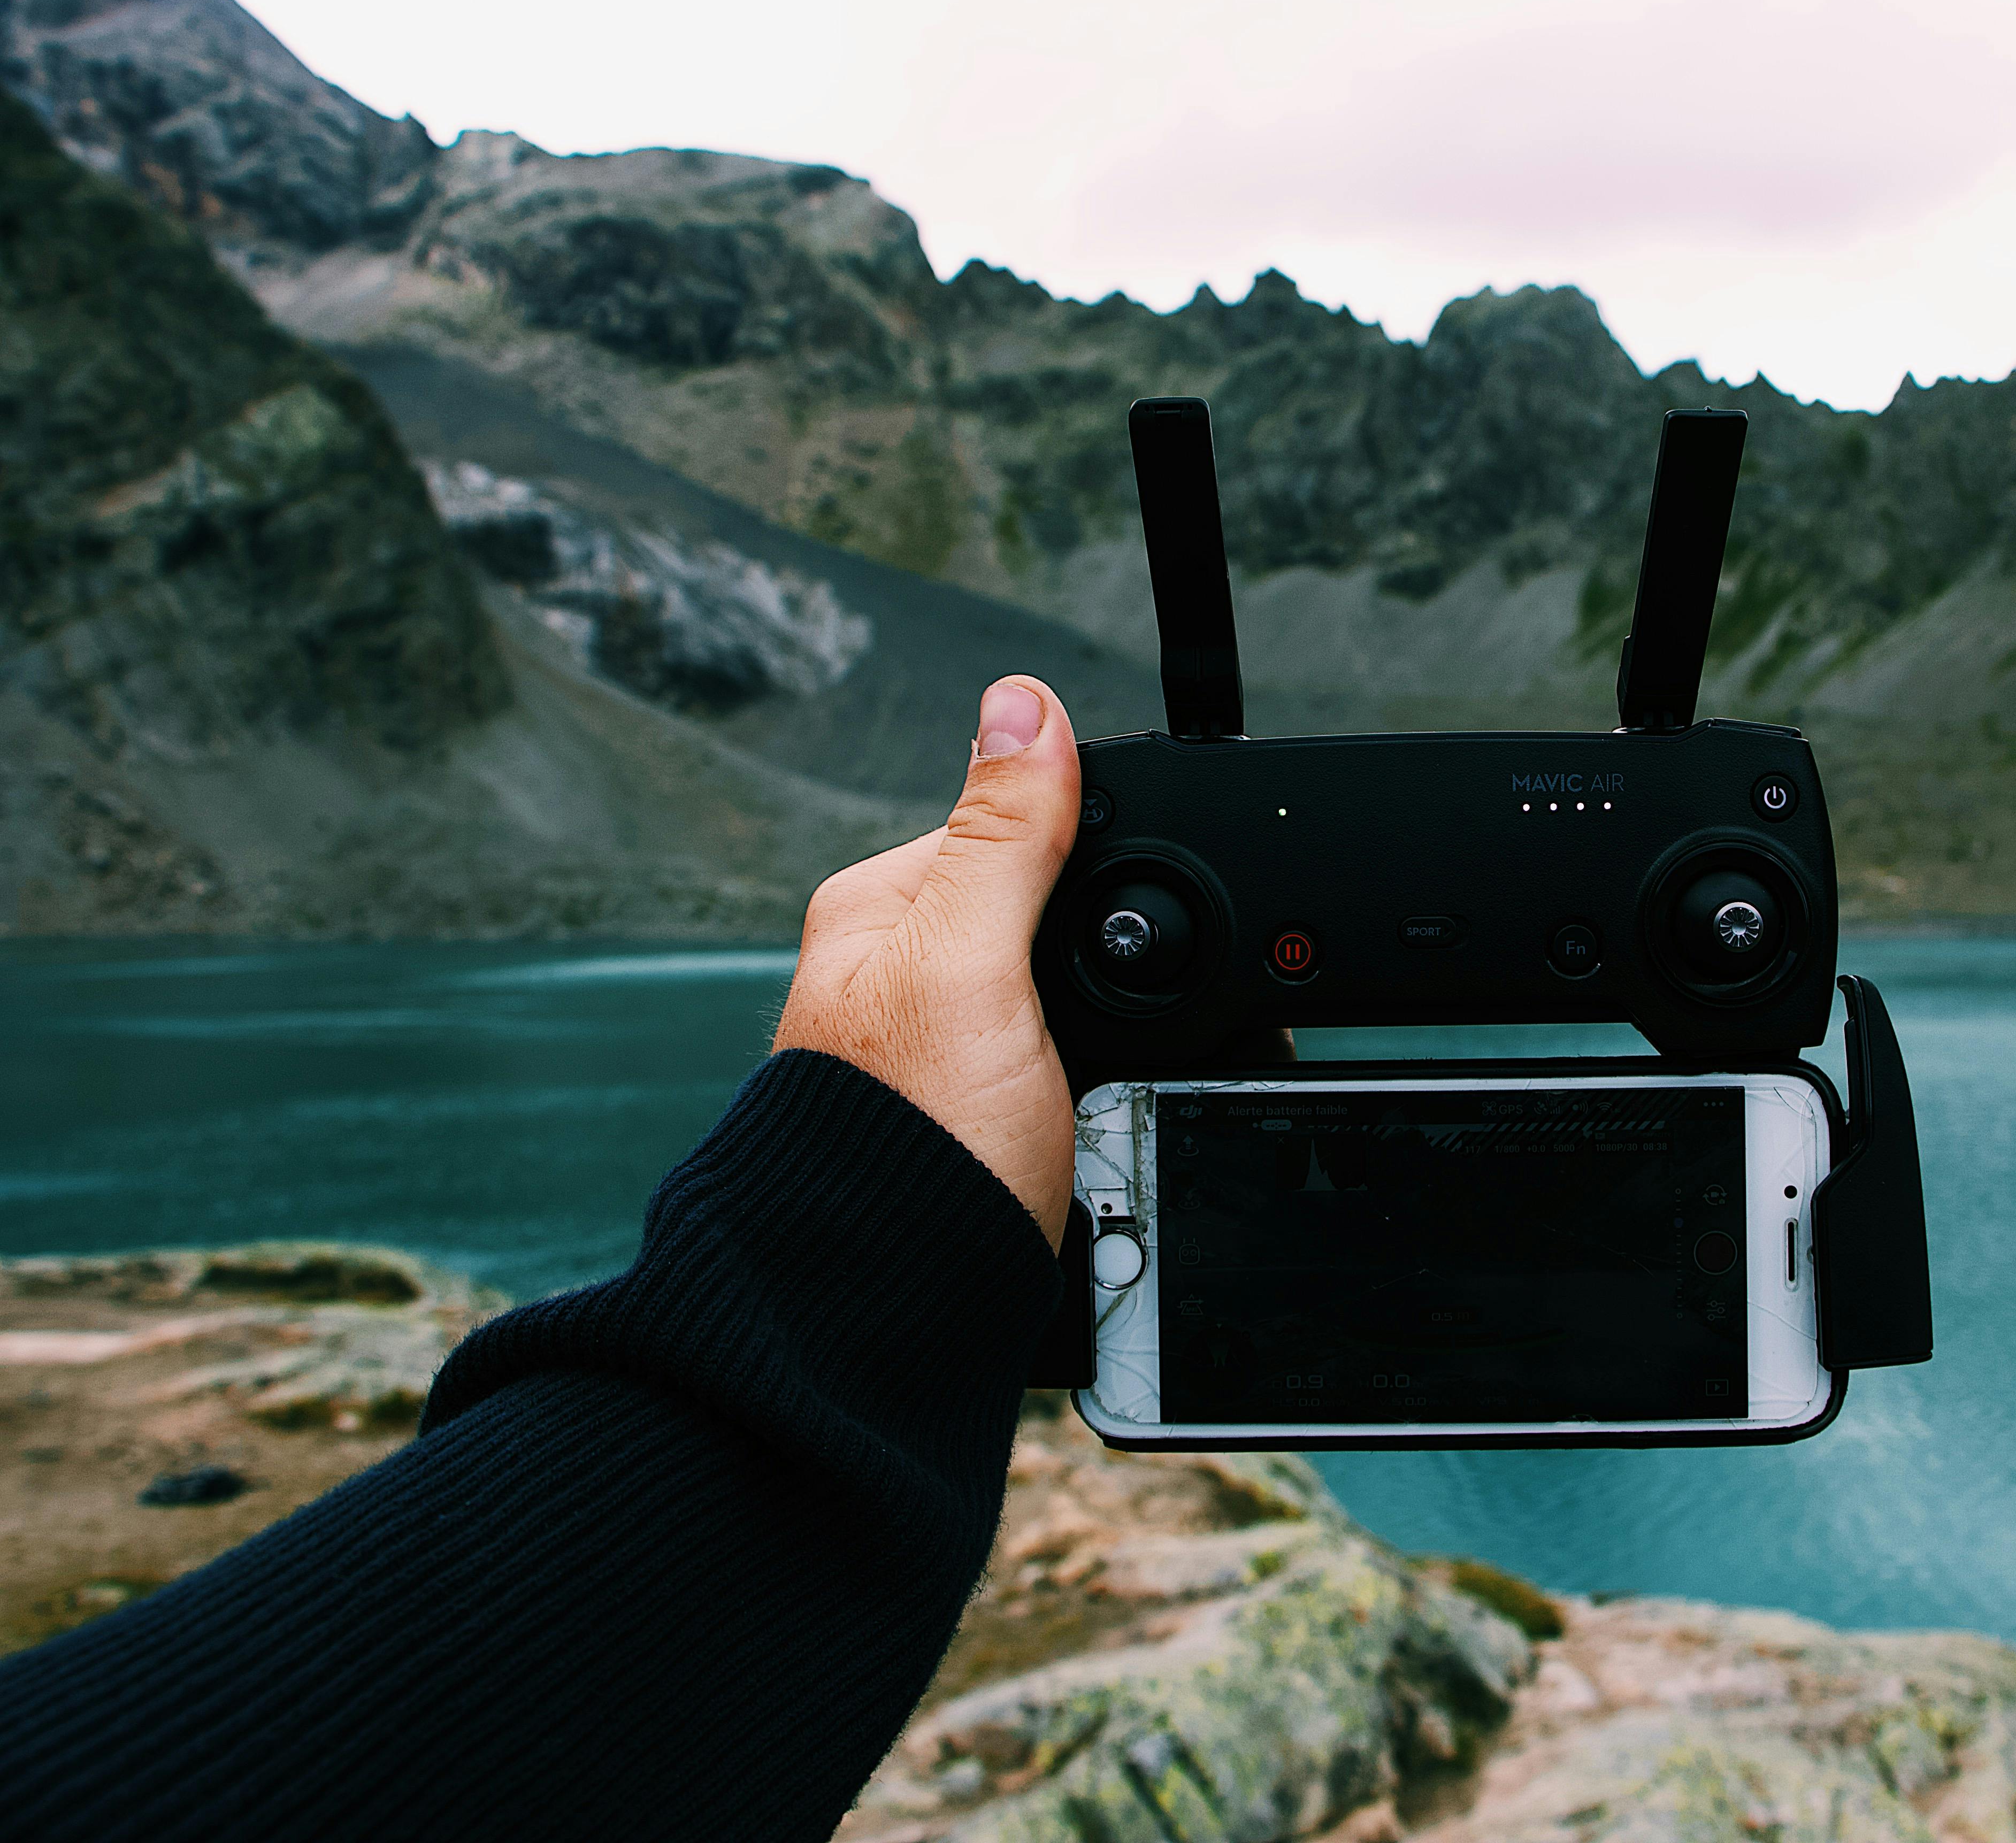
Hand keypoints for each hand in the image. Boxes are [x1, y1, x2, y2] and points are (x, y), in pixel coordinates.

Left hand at [773, 676, 1078, 1244]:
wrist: (889, 1318)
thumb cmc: (902, 1145)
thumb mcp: (966, 963)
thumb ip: (1003, 835)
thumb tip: (1024, 700)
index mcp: (885, 907)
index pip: (1029, 833)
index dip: (1101, 878)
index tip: (1127, 942)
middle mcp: (909, 971)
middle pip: (1073, 929)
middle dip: (1117, 988)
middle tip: (1088, 1056)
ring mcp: (950, 1051)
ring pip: (1092, 1016)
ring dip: (1118, 1065)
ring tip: (1078, 1119)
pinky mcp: (988, 1120)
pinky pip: (1085, 1088)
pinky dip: (1105, 1114)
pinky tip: (1089, 1144)